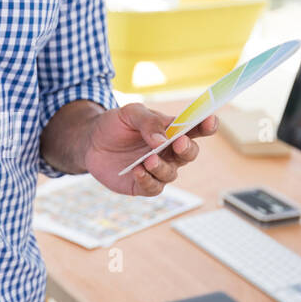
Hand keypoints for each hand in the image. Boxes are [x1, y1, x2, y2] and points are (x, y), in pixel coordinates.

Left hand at [83, 102, 218, 196]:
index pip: (195, 128)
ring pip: (171, 173)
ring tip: (148, 159)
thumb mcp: (130, 113)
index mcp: (171, 131)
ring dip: (162, 167)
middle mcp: (169, 151)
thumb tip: (163, 140)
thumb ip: (148, 122)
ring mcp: (157, 169)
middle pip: (189, 153)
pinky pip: (153, 187)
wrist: (90, 141)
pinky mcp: (142, 184)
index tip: (211, 120)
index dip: (207, 125)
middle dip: (187, 149)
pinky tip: (137, 170)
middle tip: (178, 142)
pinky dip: (148, 180)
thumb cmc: (114, 124)